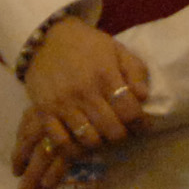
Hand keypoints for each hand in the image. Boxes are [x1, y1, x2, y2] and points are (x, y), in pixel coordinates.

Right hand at [12, 20, 149, 188]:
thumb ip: (135, 71)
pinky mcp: (44, 112)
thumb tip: (144, 97)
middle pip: (112, 130)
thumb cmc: (86, 44)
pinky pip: (61, 141)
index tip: (142, 125)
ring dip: (101, 143)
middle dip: (123, 135)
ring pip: (89, 139)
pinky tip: (81, 144)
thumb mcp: (116, 49)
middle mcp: (85, 92)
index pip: (130, 112)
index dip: (141, 123)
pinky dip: (74, 149)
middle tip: (122, 131)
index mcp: (105, 75)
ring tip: (103, 136)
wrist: (45, 38)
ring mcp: (63, 104)